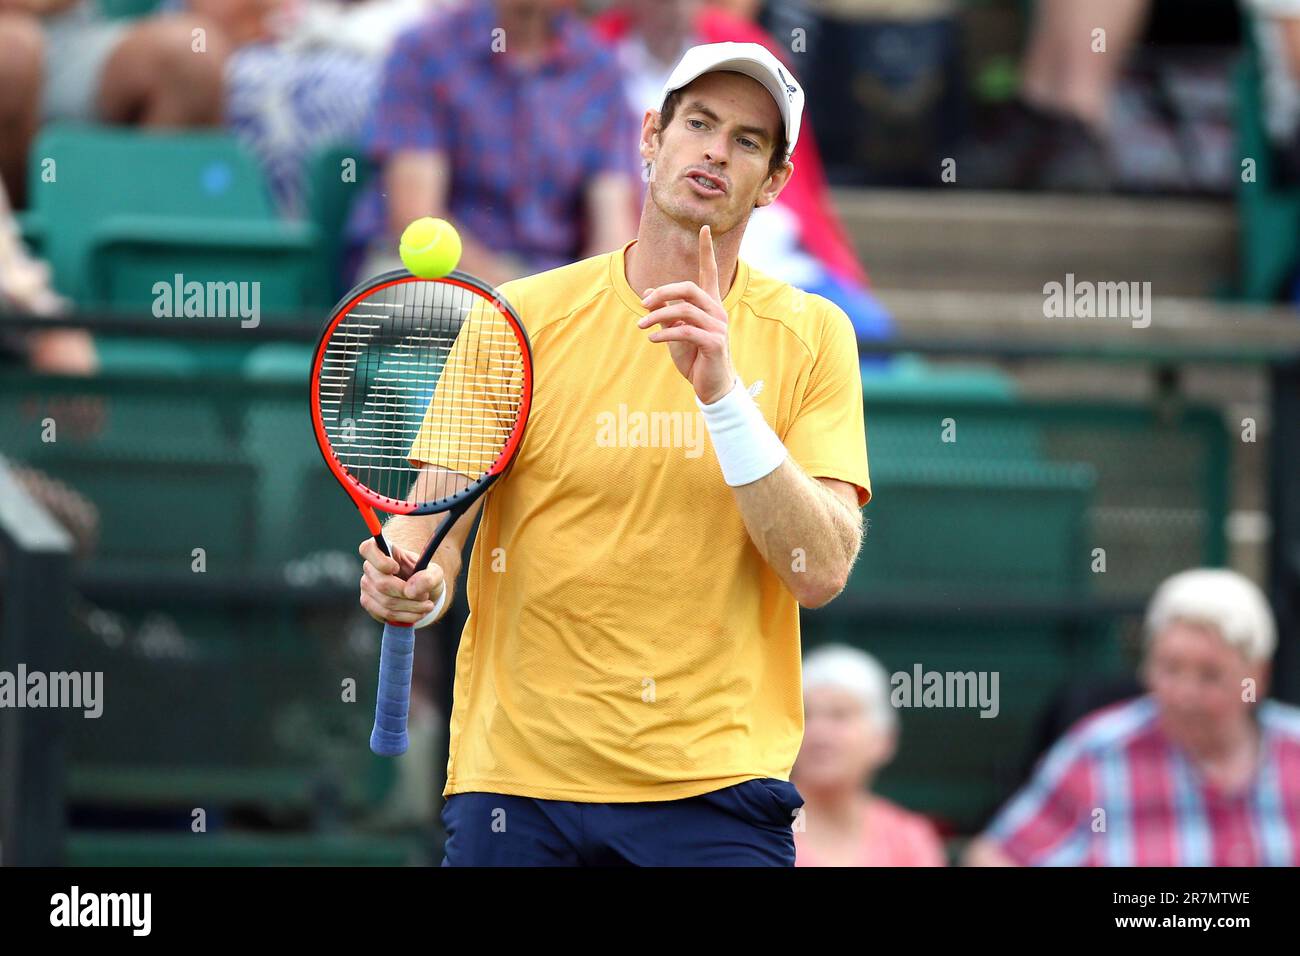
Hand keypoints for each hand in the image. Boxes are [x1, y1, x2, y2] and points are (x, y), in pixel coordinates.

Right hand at [358, 537, 444, 625]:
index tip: (396, 568)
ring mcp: (367, 585)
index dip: (380, 561)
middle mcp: (371, 567)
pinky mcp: (368, 602)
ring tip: (427, 605)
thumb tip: (411, 591)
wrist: (421, 592)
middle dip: (408, 593)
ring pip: (385, 601)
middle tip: (426, 596)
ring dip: (411, 607)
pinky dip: (406, 616)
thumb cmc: (425, 576)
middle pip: (382, 583)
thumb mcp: (435, 573)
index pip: (368, 549)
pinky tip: (418, 613)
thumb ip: (429, 577)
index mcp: (384, 550)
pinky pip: (385, 613)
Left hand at [637, 225, 735, 404]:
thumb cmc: (694, 358)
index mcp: (710, 305)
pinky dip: (664, 334)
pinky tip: (652, 340)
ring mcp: (718, 327)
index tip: (704, 228)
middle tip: (642, 305)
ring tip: (641, 326)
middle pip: (688, 287)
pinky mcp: (714, 343)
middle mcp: (717, 311)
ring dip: (657, 316)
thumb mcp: (675, 332)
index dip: (707, 250)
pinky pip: (685, 331)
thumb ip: (665, 312)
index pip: (710, 271)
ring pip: (684, 309)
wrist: (711, 386)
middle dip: (663, 293)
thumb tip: (649, 292)